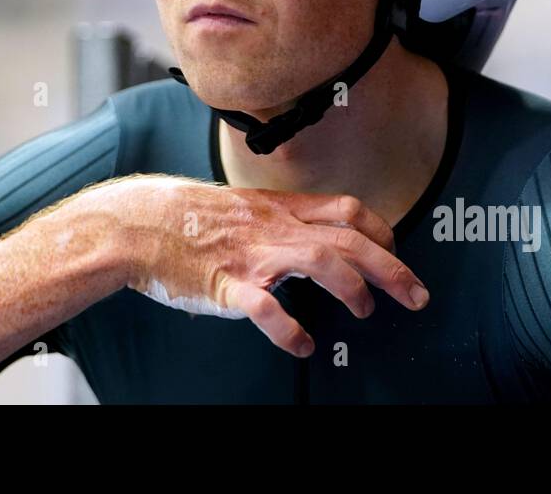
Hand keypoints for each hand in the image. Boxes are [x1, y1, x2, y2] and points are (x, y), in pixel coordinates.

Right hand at [100, 173, 430, 358]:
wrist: (134, 224)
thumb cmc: (183, 217)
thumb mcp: (239, 206)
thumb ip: (275, 220)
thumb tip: (306, 236)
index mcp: (277, 207)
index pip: (346, 210)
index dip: (380, 231)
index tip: (395, 251)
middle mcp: (272, 227)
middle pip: (347, 237)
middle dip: (391, 267)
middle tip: (417, 295)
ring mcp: (251, 255)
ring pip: (320, 260)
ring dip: (352, 287)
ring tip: (365, 311)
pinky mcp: (225, 284)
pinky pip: (265, 308)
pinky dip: (289, 329)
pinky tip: (302, 344)